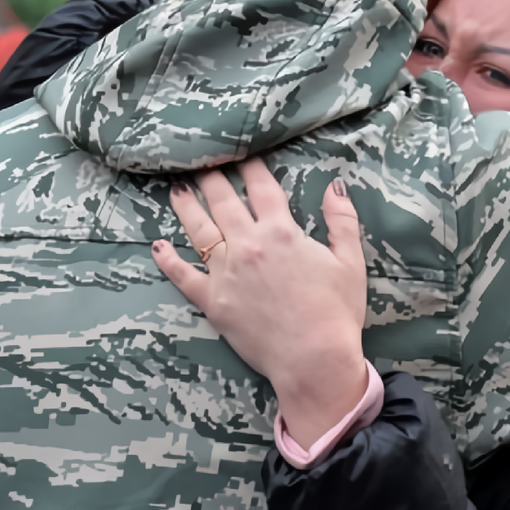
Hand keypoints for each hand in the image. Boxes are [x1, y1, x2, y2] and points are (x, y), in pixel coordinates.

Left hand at [151, 158, 368, 448]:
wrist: (314, 359)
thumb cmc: (337, 312)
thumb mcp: (350, 261)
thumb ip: (341, 220)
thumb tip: (335, 185)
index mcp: (281, 233)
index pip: (261, 188)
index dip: (250, 166)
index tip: (241, 150)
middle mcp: (248, 246)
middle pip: (223, 202)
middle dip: (211, 178)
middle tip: (199, 161)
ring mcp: (226, 273)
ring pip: (198, 231)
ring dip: (186, 206)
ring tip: (177, 188)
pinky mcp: (212, 301)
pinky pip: (183, 276)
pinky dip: (168, 260)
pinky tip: (158, 246)